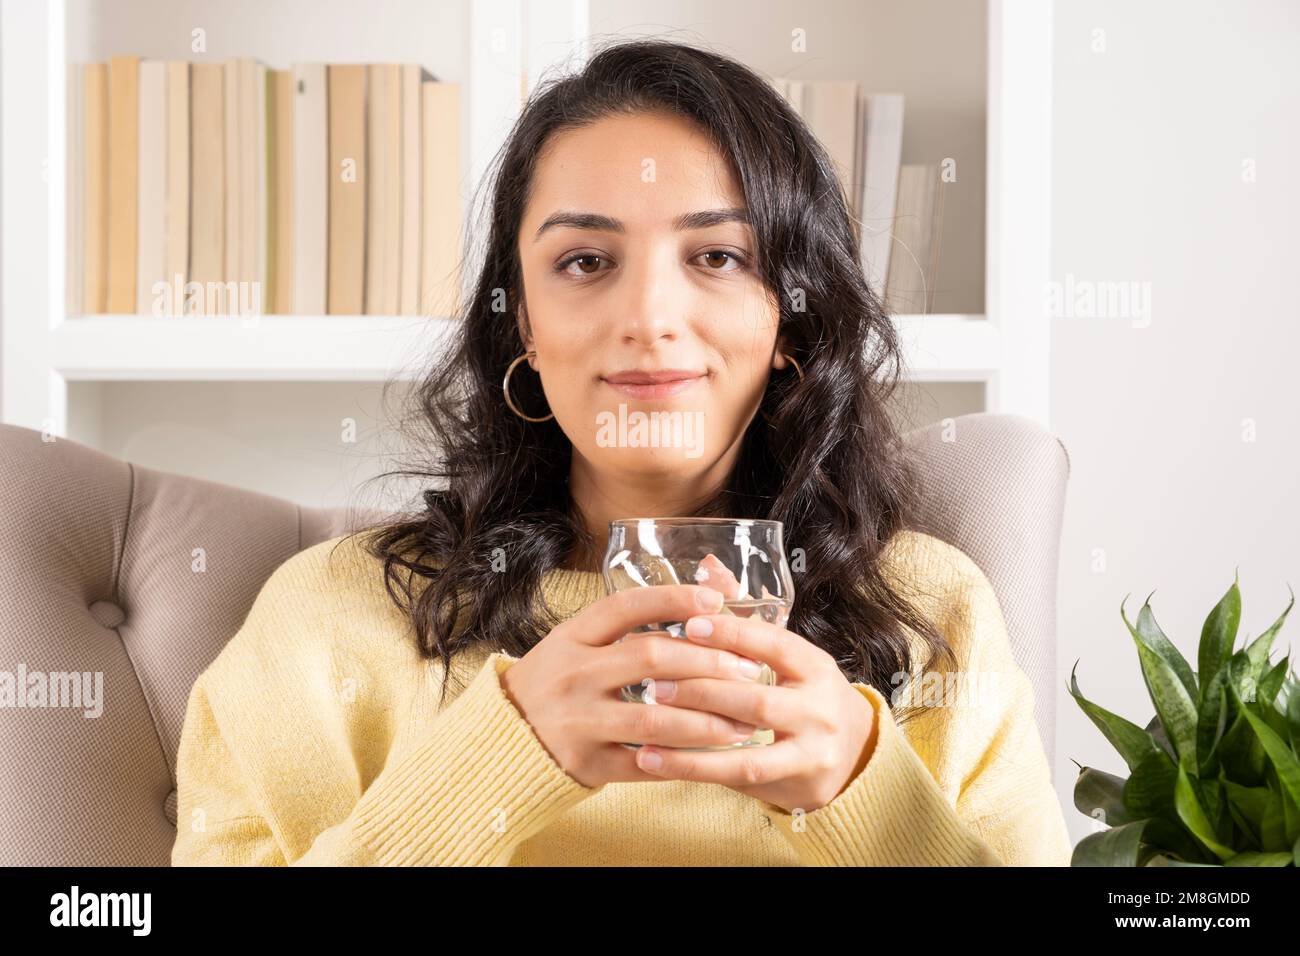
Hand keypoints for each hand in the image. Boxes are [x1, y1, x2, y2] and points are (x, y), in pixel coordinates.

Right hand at [499, 583, 772, 787]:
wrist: (505, 738)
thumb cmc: (559, 681)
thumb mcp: (580, 642)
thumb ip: (632, 621)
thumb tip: (707, 588)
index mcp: (572, 636)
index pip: (627, 606)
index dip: (674, 599)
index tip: (717, 600)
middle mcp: (572, 674)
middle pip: (650, 657)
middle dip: (707, 662)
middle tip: (748, 670)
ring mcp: (577, 721)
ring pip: (654, 719)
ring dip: (707, 721)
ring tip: (743, 722)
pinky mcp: (585, 763)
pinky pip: (644, 765)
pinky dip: (682, 760)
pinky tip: (713, 756)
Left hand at [634, 554, 878, 813]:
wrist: (852, 753)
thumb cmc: (803, 693)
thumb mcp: (784, 656)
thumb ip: (745, 615)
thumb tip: (706, 565)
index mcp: (814, 665)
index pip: (773, 644)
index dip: (732, 633)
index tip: (690, 624)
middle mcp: (819, 707)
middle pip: (756, 698)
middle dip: (703, 689)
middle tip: (656, 682)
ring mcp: (812, 749)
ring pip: (747, 742)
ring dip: (693, 733)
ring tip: (649, 721)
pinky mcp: (796, 782)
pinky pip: (739, 775)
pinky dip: (694, 767)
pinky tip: (654, 760)